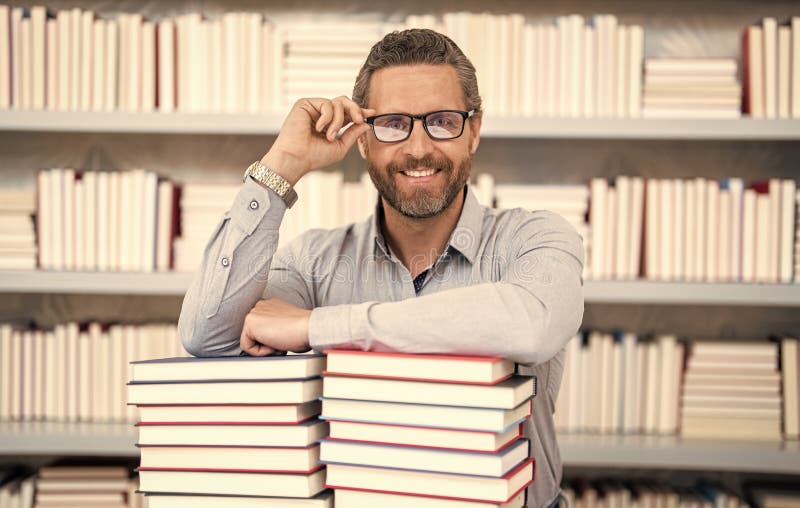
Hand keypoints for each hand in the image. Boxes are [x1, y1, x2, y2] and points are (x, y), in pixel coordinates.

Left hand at [240, 298, 312, 355]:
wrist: (308, 328)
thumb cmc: (304, 330)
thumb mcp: (286, 326)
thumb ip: (275, 328)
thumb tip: (269, 342)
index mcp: (270, 305)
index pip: (261, 329)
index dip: (272, 340)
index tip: (284, 339)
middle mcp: (261, 306)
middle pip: (254, 335)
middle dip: (267, 343)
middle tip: (283, 342)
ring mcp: (254, 312)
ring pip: (250, 341)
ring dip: (265, 347)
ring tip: (280, 342)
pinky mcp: (250, 322)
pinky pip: (247, 346)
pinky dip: (260, 352)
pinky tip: (275, 344)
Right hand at [261, 96, 375, 184]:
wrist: (296, 159)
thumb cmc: (314, 156)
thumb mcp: (340, 146)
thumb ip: (353, 134)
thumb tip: (367, 123)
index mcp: (329, 124)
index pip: (347, 113)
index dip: (360, 112)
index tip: (372, 113)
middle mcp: (321, 114)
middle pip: (344, 102)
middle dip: (355, 109)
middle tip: (360, 120)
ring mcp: (313, 108)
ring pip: (338, 103)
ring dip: (338, 121)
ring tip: (330, 136)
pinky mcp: (305, 103)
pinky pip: (327, 103)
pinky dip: (327, 118)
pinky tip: (319, 129)